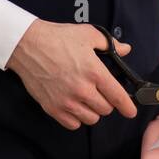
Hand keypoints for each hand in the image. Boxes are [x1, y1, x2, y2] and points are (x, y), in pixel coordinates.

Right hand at [7, 21, 139, 128]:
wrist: (28, 45)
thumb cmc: (57, 38)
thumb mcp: (87, 34)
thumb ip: (109, 44)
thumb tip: (125, 49)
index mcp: (94, 72)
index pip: (118, 97)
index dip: (127, 106)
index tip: (130, 111)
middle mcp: (82, 90)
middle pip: (105, 109)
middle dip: (107, 102)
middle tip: (100, 92)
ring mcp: (67, 101)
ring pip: (91, 119)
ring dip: (92, 111)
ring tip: (86, 98)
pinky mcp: (53, 108)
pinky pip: (72, 124)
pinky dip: (76, 118)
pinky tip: (74, 106)